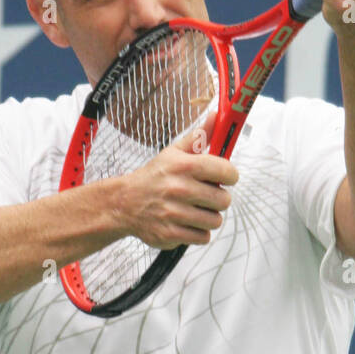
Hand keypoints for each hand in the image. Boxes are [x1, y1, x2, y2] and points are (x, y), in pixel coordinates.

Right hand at [111, 112, 238, 249]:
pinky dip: (198, 232)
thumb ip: (199, 137)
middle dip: (218, 199)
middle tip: (206, 196)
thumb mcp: (173, 153)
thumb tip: (216, 116)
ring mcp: (175, 214)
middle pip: (224, 200)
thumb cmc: (154, 177)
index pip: (226, 171)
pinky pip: (202, 237)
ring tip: (196, 210)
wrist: (125, 203)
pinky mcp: (171, 234)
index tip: (225, 177)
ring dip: (209, 217)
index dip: (230, 175)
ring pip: (215, 221)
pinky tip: (187, 222)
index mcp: (184, 166)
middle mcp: (180, 189)